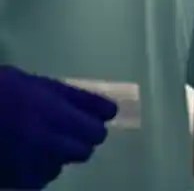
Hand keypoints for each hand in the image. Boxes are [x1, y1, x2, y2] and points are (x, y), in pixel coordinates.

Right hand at [0, 66, 117, 188]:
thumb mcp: (32, 83)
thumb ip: (67, 95)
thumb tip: (102, 107)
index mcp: (55, 112)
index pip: (99, 123)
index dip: (98, 118)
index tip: (98, 116)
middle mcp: (50, 140)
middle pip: (87, 146)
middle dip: (80, 137)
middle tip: (66, 128)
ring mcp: (34, 163)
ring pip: (63, 163)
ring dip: (56, 154)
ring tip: (35, 140)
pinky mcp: (20, 181)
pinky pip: (41, 178)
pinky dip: (35, 169)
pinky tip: (20, 155)